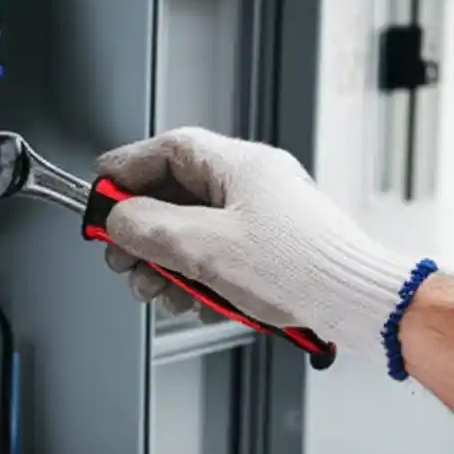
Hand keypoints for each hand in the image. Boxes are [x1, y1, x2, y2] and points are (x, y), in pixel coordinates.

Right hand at [97, 128, 423, 362]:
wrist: (356, 303)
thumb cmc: (301, 268)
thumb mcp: (205, 247)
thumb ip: (149, 228)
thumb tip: (117, 220)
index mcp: (238, 165)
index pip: (166, 150)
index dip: (125, 170)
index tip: (97, 194)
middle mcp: (250, 185)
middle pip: (173, 195)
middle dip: (141, 232)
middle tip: (121, 256)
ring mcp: (261, 218)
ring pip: (191, 231)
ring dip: (166, 263)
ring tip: (159, 290)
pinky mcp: (268, 251)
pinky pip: (214, 255)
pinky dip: (195, 277)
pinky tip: (193, 301)